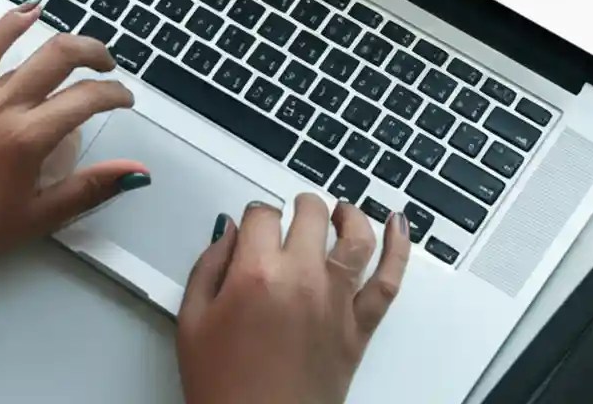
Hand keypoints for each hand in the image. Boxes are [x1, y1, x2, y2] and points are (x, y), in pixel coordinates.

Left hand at [0, 1, 148, 290]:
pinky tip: (29, 12)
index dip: (115, 95)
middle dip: (95, 54)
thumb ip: (89, 189)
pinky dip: (8, 28)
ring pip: (28, 52)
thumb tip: (135, 172)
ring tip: (83, 51)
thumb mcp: (37, 218)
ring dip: (63, 45)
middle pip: (61, 57)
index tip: (125, 102)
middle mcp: (5, 107)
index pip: (86, 99)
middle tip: (109, 70)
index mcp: (29, 138)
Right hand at [177, 195, 410, 403]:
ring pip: (356, 237)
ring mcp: (336, 302)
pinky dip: (399, 248)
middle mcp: (302, 279)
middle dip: (299, 206)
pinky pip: (388, 281)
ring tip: (340, 211)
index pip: (261, 215)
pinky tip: (399, 226)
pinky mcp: (359, 328)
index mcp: (256, 274)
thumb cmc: (224, 388)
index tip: (252, 224)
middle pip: (310, 215)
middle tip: (293, 212)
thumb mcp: (192, 322)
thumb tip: (227, 234)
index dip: (254, 215)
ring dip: (348, 215)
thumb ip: (208, 267)